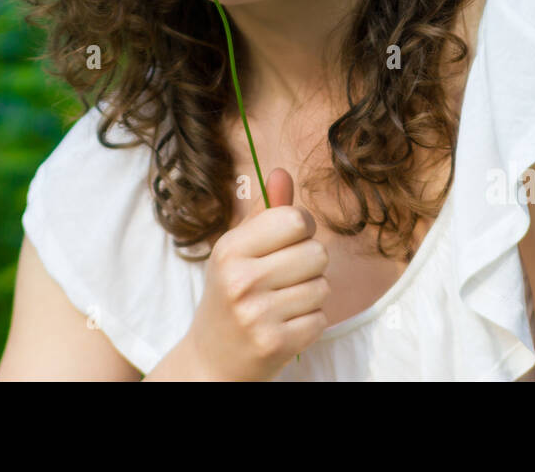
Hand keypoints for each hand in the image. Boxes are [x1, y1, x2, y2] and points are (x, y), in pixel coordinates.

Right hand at [184, 168, 329, 380]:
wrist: (212, 362)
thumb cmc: (230, 297)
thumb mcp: (238, 252)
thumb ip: (264, 213)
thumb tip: (281, 172)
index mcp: (229, 250)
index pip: (294, 219)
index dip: (302, 228)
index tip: (290, 241)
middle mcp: (240, 280)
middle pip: (316, 253)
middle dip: (310, 264)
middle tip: (285, 278)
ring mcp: (257, 315)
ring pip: (322, 286)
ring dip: (311, 295)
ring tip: (283, 303)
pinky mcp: (276, 345)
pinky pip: (321, 318)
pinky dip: (310, 322)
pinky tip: (285, 326)